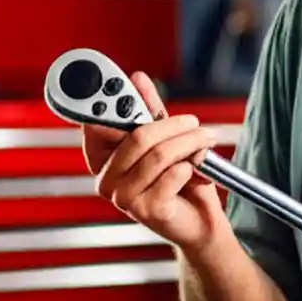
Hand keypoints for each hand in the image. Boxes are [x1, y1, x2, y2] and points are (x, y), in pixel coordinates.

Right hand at [82, 72, 226, 253]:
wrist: (200, 221)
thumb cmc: (181, 182)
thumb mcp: (165, 138)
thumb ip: (149, 110)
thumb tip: (137, 78)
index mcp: (102, 158)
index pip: (96, 124)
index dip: (109, 102)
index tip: (126, 81)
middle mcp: (106, 179)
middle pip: (137, 137)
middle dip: (173, 125)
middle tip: (193, 122)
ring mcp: (123, 197)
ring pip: (159, 154)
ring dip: (190, 143)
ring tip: (205, 142)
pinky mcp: (146, 211)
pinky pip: (173, 175)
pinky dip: (192, 167)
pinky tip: (196, 173)